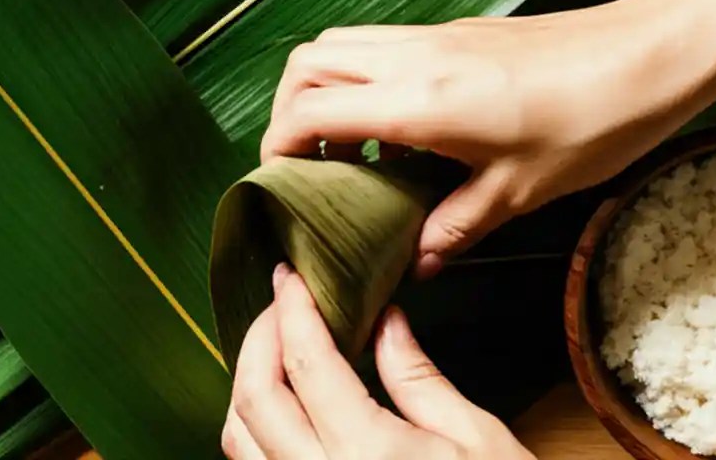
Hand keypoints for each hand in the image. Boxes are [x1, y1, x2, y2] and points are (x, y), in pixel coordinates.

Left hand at [223, 264, 533, 459]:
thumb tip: (385, 321)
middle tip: (284, 302)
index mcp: (368, 454)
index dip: (293, 310)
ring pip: (238, 441)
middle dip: (259, 337)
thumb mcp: (477, 440)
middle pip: (253, 397)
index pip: (305, 363)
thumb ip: (418, 378)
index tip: (292, 275)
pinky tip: (286, 408)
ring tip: (279, 348)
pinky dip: (255, 431)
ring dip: (249, 384)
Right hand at [261, 0, 715, 274]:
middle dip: (289, 111)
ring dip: (326, 90)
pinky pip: (385, 45)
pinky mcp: (460, 31)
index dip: (278, 147)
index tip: (280, 184)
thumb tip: (417, 261)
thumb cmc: (594, 121)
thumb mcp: (520, 192)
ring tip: (352, 150)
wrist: (652, 52)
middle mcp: (416, 57)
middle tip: (309, 166)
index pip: (311, 109)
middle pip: (309, 61)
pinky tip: (403, 129)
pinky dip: (368, 79)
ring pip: (344, 44)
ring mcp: (437, 36)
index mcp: (421, 100)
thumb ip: (455, 227)